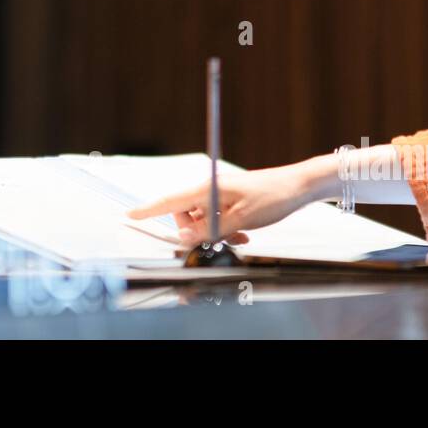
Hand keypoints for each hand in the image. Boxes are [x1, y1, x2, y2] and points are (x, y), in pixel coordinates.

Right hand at [126, 163, 315, 246]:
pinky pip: (216, 217)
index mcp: (207, 188)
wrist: (298, 186)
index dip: (148, 209)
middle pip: (185, 214)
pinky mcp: (230, 198)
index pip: (170, 201)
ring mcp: (220, 193)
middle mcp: (210, 189)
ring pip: (202, 219)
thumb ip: (210, 230)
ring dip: (214, 232)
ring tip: (239, 237)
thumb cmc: (272, 197)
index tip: (129, 215)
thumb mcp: (241, 220)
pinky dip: (224, 228)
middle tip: (220, 241)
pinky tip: (242, 233)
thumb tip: (184, 237)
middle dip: (196, 232)